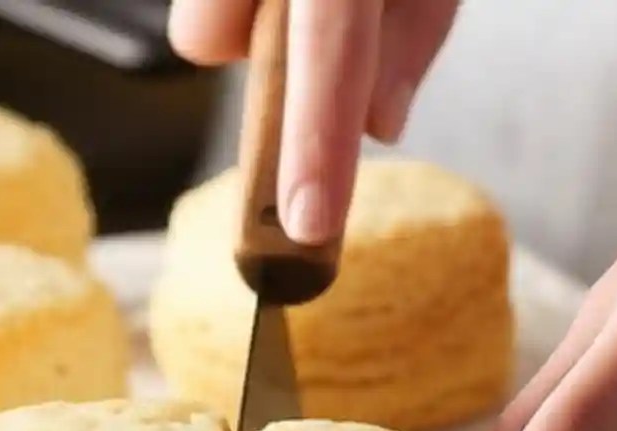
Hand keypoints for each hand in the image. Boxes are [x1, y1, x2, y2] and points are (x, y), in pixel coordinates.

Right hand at [166, 0, 457, 242]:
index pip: (328, 43)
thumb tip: (377, 125)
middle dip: (247, 54)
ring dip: (246, 17)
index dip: (316, 139)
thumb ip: (416, 32)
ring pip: (200, 18)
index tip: (309, 223)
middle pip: (209, 33)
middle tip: (291, 23)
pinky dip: (243, 2)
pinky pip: (207, 11)